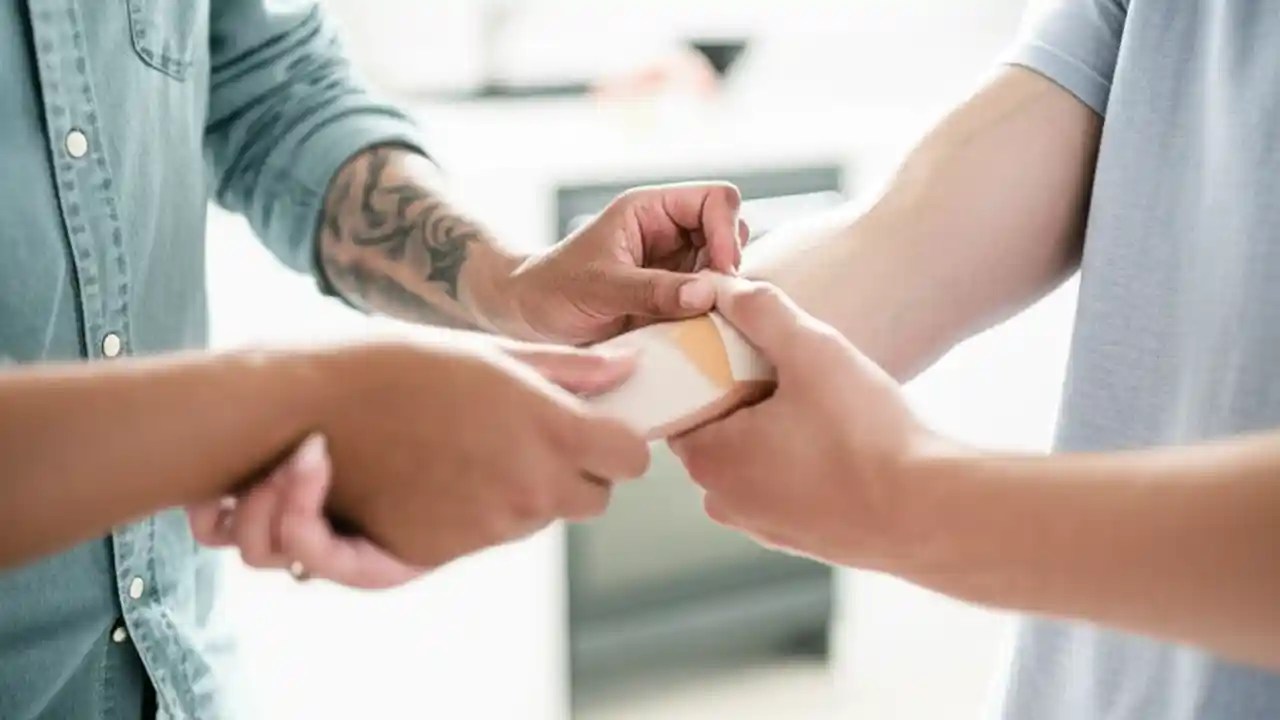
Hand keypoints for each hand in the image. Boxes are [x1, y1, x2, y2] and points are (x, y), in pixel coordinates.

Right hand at [189, 341, 643, 587]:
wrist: (306, 411)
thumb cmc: (399, 366)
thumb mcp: (489, 353)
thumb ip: (567, 371)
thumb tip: (627, 369)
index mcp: (551, 432)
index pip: (630, 460)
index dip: (617, 443)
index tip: (594, 427)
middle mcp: (529, 488)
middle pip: (593, 498)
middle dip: (574, 471)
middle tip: (529, 435)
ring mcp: (488, 527)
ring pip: (541, 516)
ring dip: (524, 489)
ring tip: (471, 445)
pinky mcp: (446, 553)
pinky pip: (491, 535)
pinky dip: (478, 511)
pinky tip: (442, 471)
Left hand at [475, 183, 749, 343]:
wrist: (528, 320)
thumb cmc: (552, 290)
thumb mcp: (600, 288)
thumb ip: (651, 290)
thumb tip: (707, 293)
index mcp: (652, 210)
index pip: (717, 200)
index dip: (727, 232)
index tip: (719, 274)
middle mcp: (670, 233)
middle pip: (732, 235)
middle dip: (729, 268)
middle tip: (712, 304)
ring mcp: (676, 267)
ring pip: (726, 271)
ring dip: (723, 295)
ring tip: (703, 321)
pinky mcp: (675, 299)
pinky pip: (712, 302)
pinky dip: (714, 317)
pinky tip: (698, 334)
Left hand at [668, 279, 941, 570]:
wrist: (928, 511)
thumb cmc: (865, 434)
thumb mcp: (812, 352)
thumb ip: (761, 311)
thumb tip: (723, 284)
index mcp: (708, 458)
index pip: (682, 402)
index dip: (705, 369)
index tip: (737, 347)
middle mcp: (722, 500)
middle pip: (714, 432)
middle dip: (739, 399)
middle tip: (784, 369)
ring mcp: (760, 527)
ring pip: (750, 462)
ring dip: (771, 433)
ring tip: (815, 404)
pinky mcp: (799, 541)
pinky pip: (783, 489)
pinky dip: (798, 465)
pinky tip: (836, 443)